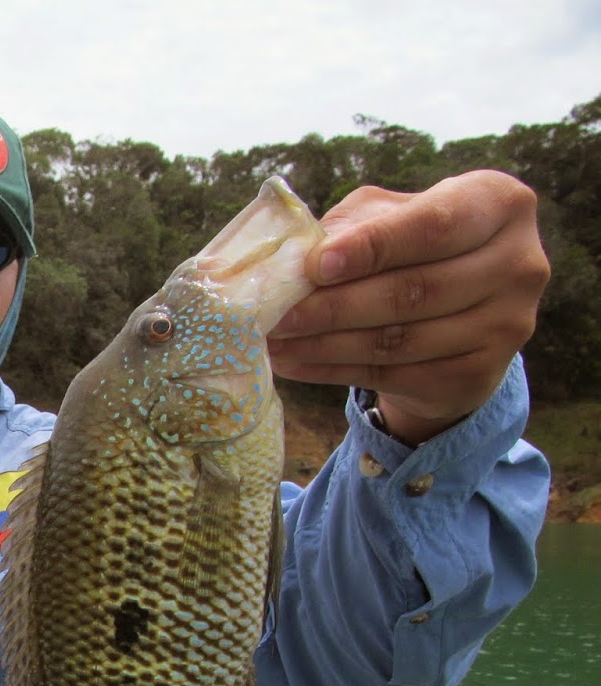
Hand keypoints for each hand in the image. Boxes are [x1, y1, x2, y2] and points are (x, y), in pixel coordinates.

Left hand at [268, 170, 549, 444]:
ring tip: (274, 341)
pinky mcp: (481, 374)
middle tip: (277, 315)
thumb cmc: (411, 249)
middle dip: (335, 305)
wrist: (456, 316)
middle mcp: (519, 263)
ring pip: (400, 339)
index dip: (372, 247)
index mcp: (499, 204)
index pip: (434, 225)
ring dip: (326, 344)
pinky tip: (295, 364)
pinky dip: (334, 369)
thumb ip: (349, 226)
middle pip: (414, 290)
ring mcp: (507, 324)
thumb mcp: (387, 217)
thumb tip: (291, 259)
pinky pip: (394, 374)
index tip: (315, 265)